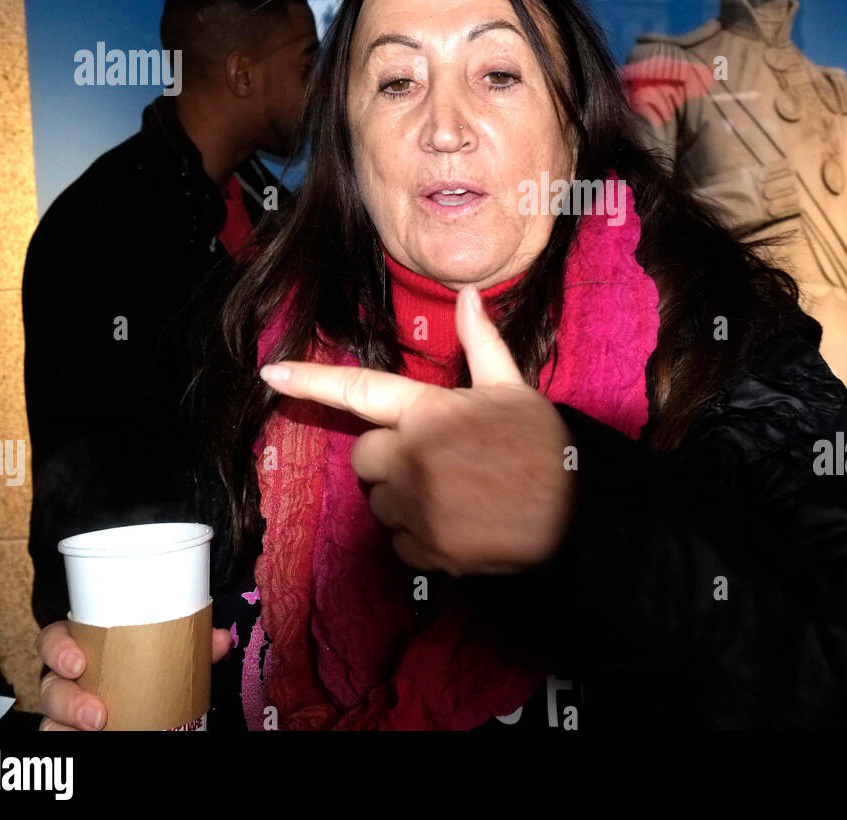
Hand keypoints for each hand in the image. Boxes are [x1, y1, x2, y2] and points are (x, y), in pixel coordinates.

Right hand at [36, 620, 230, 730]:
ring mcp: (66, 705)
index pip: (55, 639)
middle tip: (97, 714)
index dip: (58, 649)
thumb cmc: (147, 662)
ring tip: (99, 728)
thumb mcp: (166, 649)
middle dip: (67, 700)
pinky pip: (57, 736)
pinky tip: (82, 740)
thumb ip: (191, 642)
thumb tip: (218, 640)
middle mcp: (69, 675)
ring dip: (69, 725)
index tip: (78, 662)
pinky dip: (68, 738)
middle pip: (50, 684)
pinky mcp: (69, 728)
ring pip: (51, 716)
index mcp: (87, 644)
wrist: (152, 696)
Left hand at [260, 283, 575, 576]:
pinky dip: (420, 537)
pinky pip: (397, 541)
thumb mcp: (514, 389)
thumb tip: (466, 294)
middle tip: (440, 459)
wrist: (576, 516)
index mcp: (430, 411)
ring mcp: (416, 507)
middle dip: (391, 457)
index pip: (360, 389)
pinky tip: (458, 525)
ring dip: (405, 498)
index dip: (312, 379)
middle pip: (365, 457)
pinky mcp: (424, 550)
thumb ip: (482, 344)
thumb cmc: (542, 446)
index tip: (269, 372)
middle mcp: (414, 457)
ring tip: (456, 494)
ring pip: (379, 501)